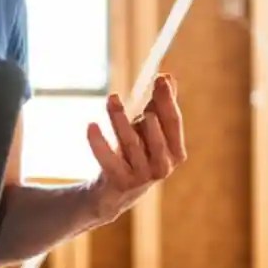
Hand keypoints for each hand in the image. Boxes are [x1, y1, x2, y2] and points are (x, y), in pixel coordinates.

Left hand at [85, 74, 186, 222]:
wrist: (114, 191)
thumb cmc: (136, 153)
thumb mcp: (149, 129)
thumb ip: (158, 105)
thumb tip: (168, 77)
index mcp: (175, 153)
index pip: (173, 123)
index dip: (167, 100)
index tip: (160, 77)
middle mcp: (163, 167)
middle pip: (156, 134)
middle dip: (152, 110)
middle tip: (145, 90)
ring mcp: (142, 177)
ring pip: (130, 143)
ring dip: (120, 118)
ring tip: (112, 98)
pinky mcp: (120, 182)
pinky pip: (108, 159)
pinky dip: (99, 142)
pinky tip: (91, 125)